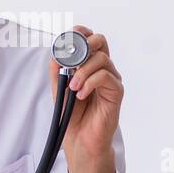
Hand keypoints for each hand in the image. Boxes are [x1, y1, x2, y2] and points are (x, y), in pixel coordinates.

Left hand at [47, 25, 122, 172]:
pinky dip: (90, 82)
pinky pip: (105, 77)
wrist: (79, 139)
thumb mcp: (58, 88)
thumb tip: (57, 53)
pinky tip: (81, 94)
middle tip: (72, 58)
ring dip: (83, 71)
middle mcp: (102, 69)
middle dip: (86, 44)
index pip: (90, 40)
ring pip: (101, 59)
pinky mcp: (116, 92)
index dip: (82, 33)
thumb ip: (57, 70)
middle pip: (101, 42)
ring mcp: (111, 79)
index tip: (71, 35)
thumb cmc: (72, 115)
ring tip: (73, 88)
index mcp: (89, 65)